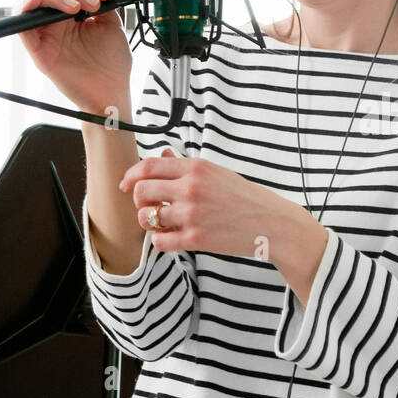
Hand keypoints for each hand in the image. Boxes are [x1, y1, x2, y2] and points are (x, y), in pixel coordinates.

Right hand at [19, 0, 131, 113]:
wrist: (112, 92)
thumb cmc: (112, 64)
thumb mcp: (111, 24)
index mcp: (75, 16)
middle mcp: (58, 23)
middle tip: (94, 4)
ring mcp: (47, 35)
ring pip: (38, 2)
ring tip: (77, 8)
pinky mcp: (39, 50)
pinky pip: (22, 26)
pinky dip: (25, 10)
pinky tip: (37, 3)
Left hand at [121, 148, 310, 257]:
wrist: (271, 223)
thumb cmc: (245, 198)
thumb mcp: (217, 173)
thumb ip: (186, 167)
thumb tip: (162, 156)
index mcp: (196, 167)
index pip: (148, 166)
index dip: (131, 175)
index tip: (126, 185)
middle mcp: (191, 188)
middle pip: (141, 191)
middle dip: (139, 201)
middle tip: (149, 207)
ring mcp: (192, 214)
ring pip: (146, 217)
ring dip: (149, 222)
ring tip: (163, 224)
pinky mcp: (196, 238)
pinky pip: (159, 241)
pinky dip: (160, 240)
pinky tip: (172, 237)